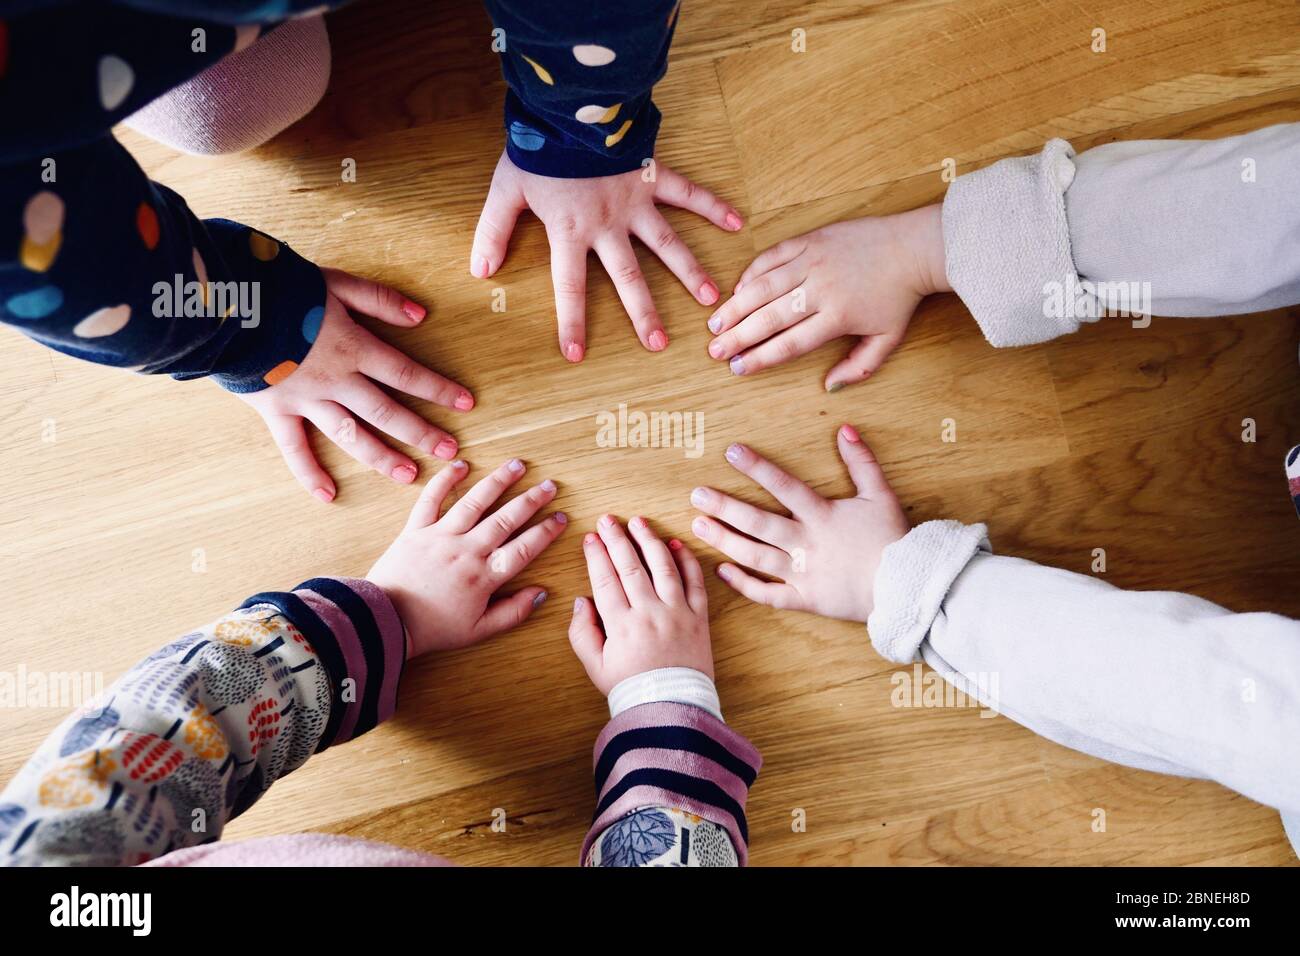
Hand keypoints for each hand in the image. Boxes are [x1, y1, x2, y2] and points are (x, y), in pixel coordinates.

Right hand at [241, 268, 473, 501]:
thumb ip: (379, 300)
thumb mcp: (336, 282)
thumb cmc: (282, 287)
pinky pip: (294, 448)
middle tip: (450, 452)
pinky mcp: (276, 410)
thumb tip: (421, 315)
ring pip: (351, 435)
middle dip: (421, 432)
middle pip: (387, 411)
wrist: (227, 303)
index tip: (466, 404)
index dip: (438, 388)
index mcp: (354, 347)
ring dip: (382, 457)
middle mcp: (336, 380)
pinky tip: (328, 495)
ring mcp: (307, 400)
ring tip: (409, 476)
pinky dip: (309, 473)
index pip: (406, 373)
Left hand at [366, 457, 566, 656]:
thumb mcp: (479, 631)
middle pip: (505, 519)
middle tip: (549, 485)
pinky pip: (432, 499)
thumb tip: (542, 593)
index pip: (523, 548)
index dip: (545, 532)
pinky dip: (446, 479)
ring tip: (517, 465)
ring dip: (498, 481)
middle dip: (531, 500)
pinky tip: (462, 464)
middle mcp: (466, 551)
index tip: (560, 518)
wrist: (384, 622)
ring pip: (475, 502)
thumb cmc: (432, 628)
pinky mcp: (416, 529)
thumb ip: (513, 612)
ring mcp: (440, 536)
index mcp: (483, 577)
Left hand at [470, 151, 742, 360]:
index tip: (576, 355)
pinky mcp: (652, 176)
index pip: (570, 286)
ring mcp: (635, 202)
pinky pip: (688, 193)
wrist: (567, 106)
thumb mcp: (505, 190)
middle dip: (643, 313)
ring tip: (713, 300)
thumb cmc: (536, 148)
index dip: (571, 322)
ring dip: (690, 273)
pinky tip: (737, 223)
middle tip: (659, 345)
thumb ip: (492, 231)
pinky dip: (713, 206)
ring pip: (667, 245)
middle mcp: (609, 224)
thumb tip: (480, 271)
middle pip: (628, 277)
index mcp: (571, 231)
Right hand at [568, 514, 712, 693]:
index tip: (590, 537)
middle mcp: (649, 613)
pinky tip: (676, 544)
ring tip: (639, 522)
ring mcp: (677, 612)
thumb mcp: (595, 666)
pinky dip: (686, 561)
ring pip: (662, 567)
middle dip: (617, 539)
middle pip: (630, 566)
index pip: (605, 580)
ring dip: (649, 540)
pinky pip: (694, 582)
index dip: (596, 555)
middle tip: (608, 519)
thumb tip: (581, 601)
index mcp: (621, 625)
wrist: (671, 708)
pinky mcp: (699, 617)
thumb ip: (582, 633)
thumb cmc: (631, 688)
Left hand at [689, 426, 909, 621]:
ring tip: (698, 525)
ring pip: (755, 556)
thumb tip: (845, 428)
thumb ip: (862, 462)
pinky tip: (721, 571)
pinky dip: (743, 585)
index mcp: (823, 516)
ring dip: (724, 540)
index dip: (756, 467)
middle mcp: (806, 543)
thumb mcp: (882, 495)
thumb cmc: (894, 539)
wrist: (907, 586)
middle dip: (725, 507)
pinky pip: (768, 594)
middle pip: (758, 523)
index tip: (730, 452)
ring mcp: (803, 573)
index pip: (783, 486)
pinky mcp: (804, 599)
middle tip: (696, 494)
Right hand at [706, 204, 948, 389]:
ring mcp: (813, 261)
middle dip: (737, 336)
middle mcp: (820, 289)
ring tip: (715, 323)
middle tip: (715, 350)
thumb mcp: (887, 339)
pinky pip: (772, 256)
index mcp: (837, 317)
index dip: (760, 358)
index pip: (789, 343)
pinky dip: (751, 272)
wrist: (913, 247)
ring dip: (735, 305)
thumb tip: (830, 387)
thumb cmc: (899, 297)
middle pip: (769, 317)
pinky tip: (737, 289)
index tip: (738, 368)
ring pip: (763, 286)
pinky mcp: (810, 239)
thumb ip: (859, 367)